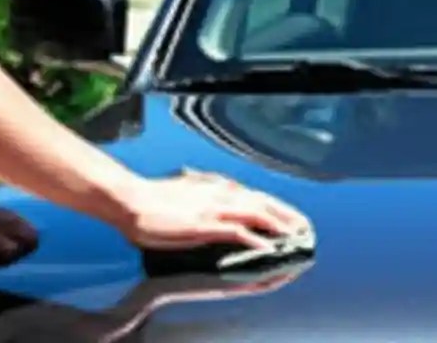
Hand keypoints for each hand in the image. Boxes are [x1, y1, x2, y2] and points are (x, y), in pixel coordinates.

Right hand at [117, 171, 309, 252]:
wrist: (131, 199)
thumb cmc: (153, 198)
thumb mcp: (187, 189)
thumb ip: (205, 189)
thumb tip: (216, 189)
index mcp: (217, 187)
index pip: (256, 195)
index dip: (277, 206)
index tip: (292, 216)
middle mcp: (221, 194)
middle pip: (264, 202)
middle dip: (287, 215)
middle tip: (304, 228)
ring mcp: (214, 209)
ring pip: (257, 214)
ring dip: (279, 226)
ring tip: (294, 238)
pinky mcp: (204, 224)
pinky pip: (238, 232)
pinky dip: (256, 239)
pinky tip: (268, 248)